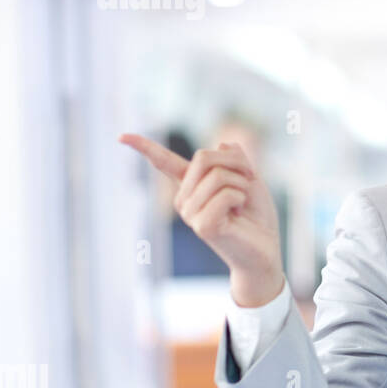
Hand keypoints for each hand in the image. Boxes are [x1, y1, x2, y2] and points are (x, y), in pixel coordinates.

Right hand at [119, 133, 284, 305]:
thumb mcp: (249, 177)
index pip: (164, 162)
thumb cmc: (256, 215)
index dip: (143, 146)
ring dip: (242, 184)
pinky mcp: (202, 226)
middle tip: (249, 181)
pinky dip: (241, 198)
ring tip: (242, 202)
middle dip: (236, 163)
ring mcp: (190, 214)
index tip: (121, 136)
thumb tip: (223, 144)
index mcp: (192, 185)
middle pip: (204, 157)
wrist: (265, 251)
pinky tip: (239, 214)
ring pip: (218, 175)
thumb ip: (235, 159)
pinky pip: (225, 194)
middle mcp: (184, 199)